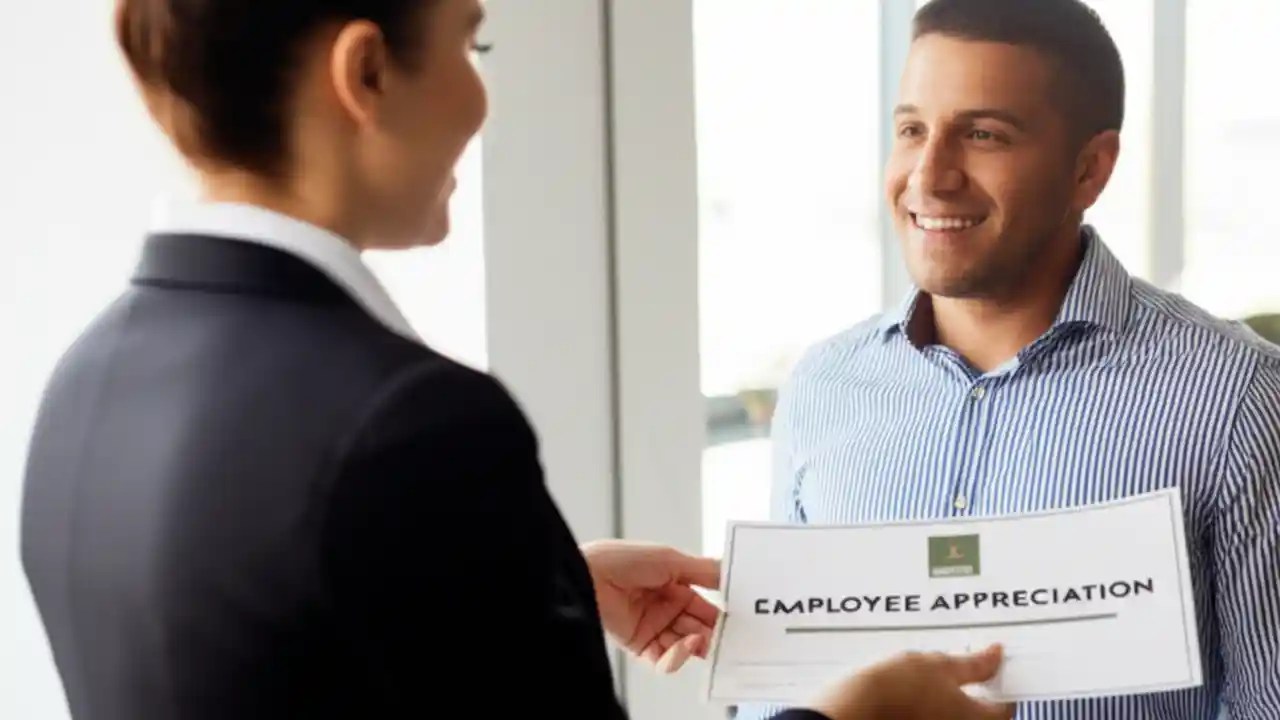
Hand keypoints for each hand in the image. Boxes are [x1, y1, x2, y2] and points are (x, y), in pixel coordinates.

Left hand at [578, 539, 720, 672]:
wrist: (590, 576)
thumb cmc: (623, 560)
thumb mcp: (672, 559)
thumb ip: (705, 570)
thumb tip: (732, 572)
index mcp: (675, 586)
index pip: (707, 606)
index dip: (722, 614)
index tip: (740, 620)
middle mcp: (666, 608)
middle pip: (699, 628)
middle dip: (714, 633)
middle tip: (729, 637)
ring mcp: (654, 629)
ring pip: (686, 646)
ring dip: (698, 645)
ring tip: (703, 639)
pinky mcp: (640, 647)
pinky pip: (665, 661)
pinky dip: (678, 657)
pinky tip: (684, 645)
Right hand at [807, 645, 1014, 719]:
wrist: (859, 707)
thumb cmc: (900, 687)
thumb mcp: (940, 664)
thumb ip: (974, 663)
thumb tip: (996, 654)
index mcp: (975, 718)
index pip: (1005, 708)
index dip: (1000, 686)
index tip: (990, 669)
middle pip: (982, 716)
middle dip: (976, 694)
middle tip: (964, 670)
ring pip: (956, 716)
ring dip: (952, 700)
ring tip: (935, 678)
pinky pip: (936, 718)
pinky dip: (934, 708)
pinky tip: (918, 692)